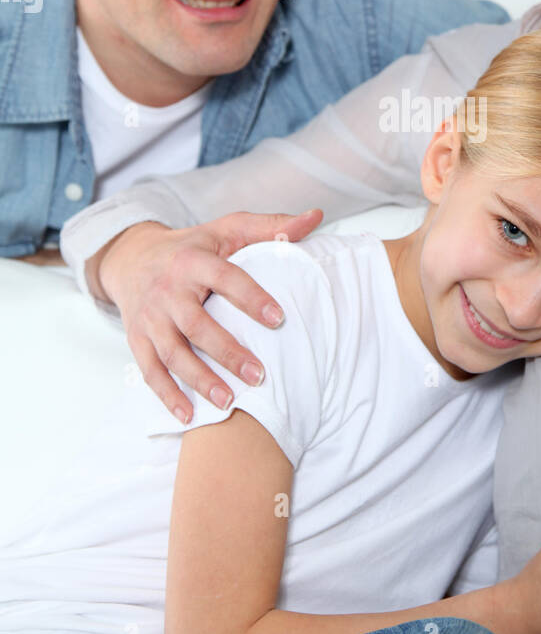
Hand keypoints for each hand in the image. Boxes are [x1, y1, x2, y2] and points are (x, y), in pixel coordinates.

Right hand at [97, 210, 322, 421]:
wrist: (132, 257)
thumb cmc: (192, 247)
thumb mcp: (227, 230)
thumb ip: (270, 227)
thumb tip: (315, 217)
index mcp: (192, 261)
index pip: (224, 278)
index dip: (251, 297)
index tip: (279, 318)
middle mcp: (167, 290)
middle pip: (196, 324)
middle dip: (227, 351)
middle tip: (259, 375)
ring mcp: (149, 318)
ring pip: (173, 352)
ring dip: (200, 379)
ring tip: (229, 401)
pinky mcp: (137, 339)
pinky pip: (151, 371)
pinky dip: (167, 396)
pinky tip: (190, 416)